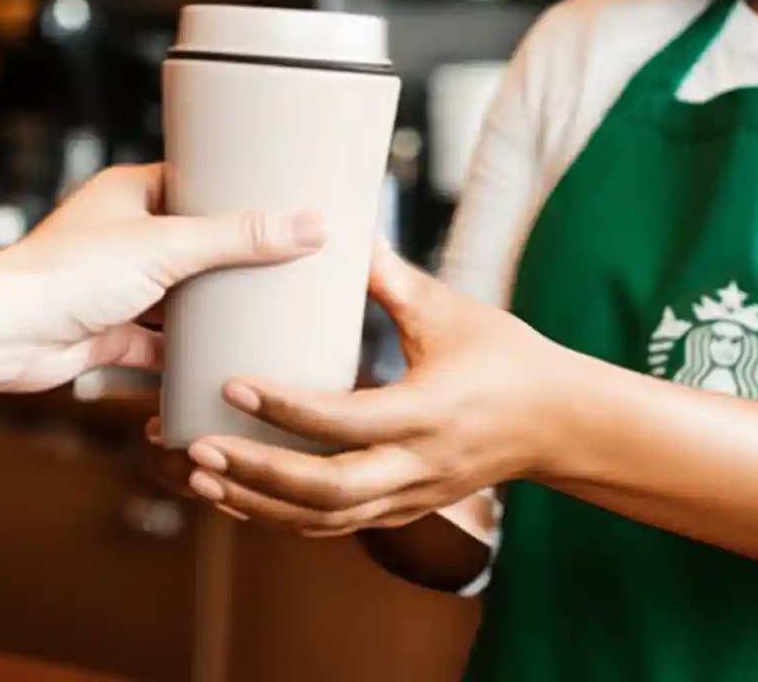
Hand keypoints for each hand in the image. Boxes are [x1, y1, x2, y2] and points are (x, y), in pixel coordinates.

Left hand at [0, 163, 323, 391]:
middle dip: (235, 258)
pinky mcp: (109, 333)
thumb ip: (242, 238)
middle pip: (194, 242)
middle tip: (288, 262)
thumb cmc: (67, 275)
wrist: (3, 337)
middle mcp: (121, 235)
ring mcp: (115, 286)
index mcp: (130, 193)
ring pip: (179, 296)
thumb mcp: (171, 246)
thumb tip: (313, 224)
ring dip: (213, 309)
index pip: (196, 180)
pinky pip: (160, 343)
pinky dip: (187, 354)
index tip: (284, 202)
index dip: (238, 190)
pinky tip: (224, 360)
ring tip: (268, 312)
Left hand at [181, 242, 573, 536]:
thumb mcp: (452, 312)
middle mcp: (417, 466)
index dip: (284, 407)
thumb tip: (342, 230)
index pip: (344, 421)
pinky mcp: (404, 509)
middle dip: (255, 473)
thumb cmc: (509, 360)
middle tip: (199, 449)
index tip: (233, 383)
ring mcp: (411, 496)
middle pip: (324, 491)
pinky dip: (284, 517)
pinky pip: (336, 527)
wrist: (559, 423)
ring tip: (201, 478)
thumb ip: (391, 278)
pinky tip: (241, 498)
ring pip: (323, 521)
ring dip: (258, 504)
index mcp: (428, 413)